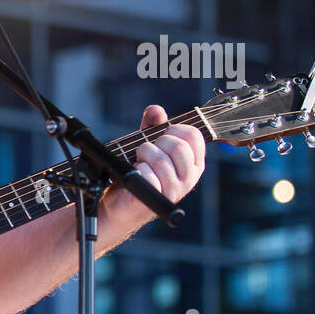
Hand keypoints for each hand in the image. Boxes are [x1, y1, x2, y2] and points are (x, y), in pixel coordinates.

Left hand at [103, 105, 205, 228]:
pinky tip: (136, 175)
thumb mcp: (148, 145)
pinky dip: (137, 170)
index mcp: (193, 163)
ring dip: (143, 156)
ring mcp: (175, 190)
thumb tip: (156, 110)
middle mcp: (189, 177)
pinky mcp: (158, 199)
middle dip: (155, 143)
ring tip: (138, 163)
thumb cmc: (139, 173)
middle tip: (144, 152)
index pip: (193, 135)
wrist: (121, 203)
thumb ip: (152, 126)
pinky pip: (148, 175)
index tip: (160, 136)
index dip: (173, 129)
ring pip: (160, 160)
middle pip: (177, 146)